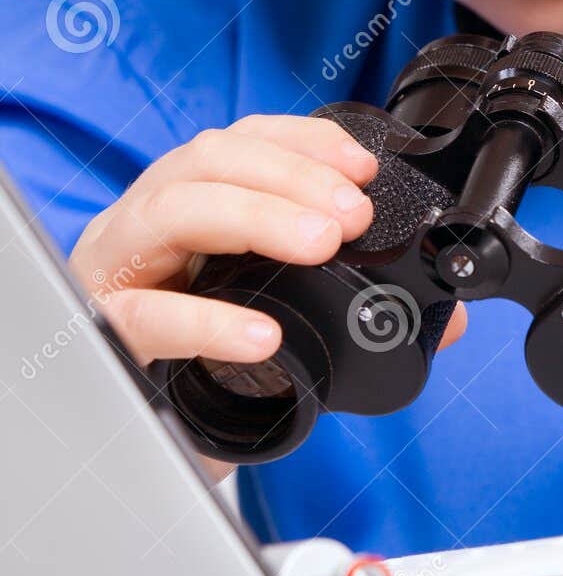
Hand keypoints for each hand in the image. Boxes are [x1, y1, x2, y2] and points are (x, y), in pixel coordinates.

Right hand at [70, 114, 466, 477]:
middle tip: (353, 216)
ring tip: (321, 245)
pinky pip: (144, 315)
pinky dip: (205, 321)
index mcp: (191, 205)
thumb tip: (446, 321)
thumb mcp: (284, 327)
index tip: (363, 167)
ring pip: (170, 211)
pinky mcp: (103, 332)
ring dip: (254, 215)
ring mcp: (115, 270)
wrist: (147, 433)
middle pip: (206, 160)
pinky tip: (259, 335)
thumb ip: (357, 315)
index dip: (303, 142)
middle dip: (289, 174)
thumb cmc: (204, 364)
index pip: (241, 142)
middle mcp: (147, 223)